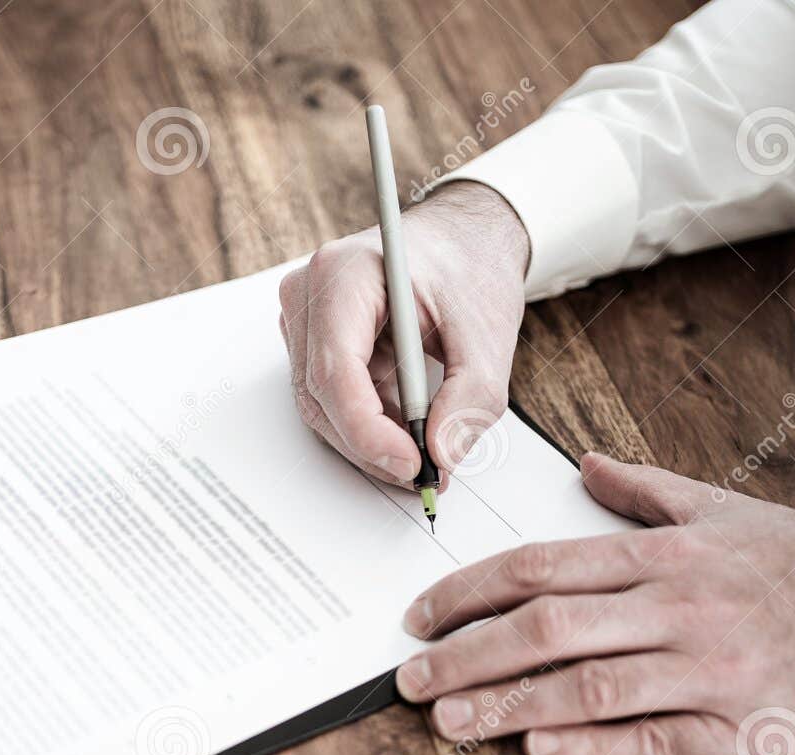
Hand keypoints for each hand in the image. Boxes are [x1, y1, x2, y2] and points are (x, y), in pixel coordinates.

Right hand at [278, 182, 528, 485]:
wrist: (463, 241)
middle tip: (426, 473)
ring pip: (323, 407)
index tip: (411, 462)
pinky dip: (371, 425)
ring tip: (426, 454)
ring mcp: (306, 320)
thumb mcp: (488, 334)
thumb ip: (470, 399)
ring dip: (372, 441)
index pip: (335, 371)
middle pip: (322, 397)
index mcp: (343, 275)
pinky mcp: (316, 343)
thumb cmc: (468, 266)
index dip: (368, 429)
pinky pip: (332, 400)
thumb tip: (442, 456)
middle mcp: (310, 295)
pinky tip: (408, 432)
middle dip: (373, 445)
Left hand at [395, 453, 794, 754]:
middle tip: (409, 679)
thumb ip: (646, 490)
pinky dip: (591, 751)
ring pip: (586, 690)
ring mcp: (707, 673)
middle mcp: (677, 609)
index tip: (420, 614)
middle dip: (465, 655)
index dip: (469, 591)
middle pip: (546, 630)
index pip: (541, 568)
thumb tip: (582, 464)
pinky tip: (538, 753)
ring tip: (448, 723)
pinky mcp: (740, 731)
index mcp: (664, 554)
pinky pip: (652, 744)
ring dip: (506, 707)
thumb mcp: (726, 508)